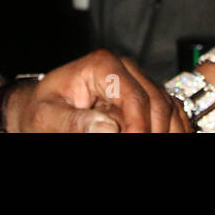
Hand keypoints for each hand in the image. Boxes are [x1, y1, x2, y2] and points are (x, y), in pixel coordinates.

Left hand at [0, 49, 190, 132]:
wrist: (42, 106)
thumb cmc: (42, 109)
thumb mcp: (46, 116)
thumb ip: (73, 121)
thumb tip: (108, 128)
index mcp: (102, 65)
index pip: (135, 97)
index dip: (140, 127)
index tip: (136, 142)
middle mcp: (126, 69)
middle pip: (157, 103)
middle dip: (154, 131)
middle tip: (144, 148)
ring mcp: (138, 81)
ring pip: (168, 107)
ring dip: (167, 131)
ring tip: (161, 144)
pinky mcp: (144, 96)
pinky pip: (170, 112)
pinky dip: (173, 129)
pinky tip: (169, 138)